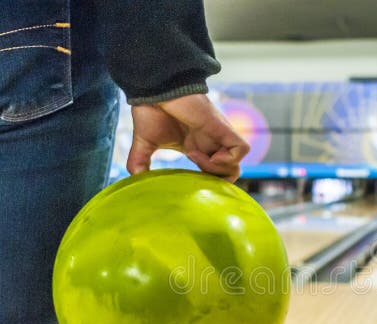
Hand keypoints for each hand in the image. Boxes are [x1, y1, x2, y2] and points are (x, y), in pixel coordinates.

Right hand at [126, 93, 249, 181]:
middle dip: (214, 181)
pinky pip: (241, 150)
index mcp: (197, 147)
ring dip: (217, 170)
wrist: (156, 89)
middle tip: (194, 173)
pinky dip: (228, 159)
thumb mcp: (145, 143)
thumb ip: (140, 162)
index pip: (214, 173)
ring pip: (237, 165)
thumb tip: (135, 178)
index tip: (187, 180)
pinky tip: (207, 155)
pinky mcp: (222, 128)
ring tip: (193, 156)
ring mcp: (218, 137)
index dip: (206, 182)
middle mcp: (211, 143)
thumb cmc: (151, 110)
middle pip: (229, 173)